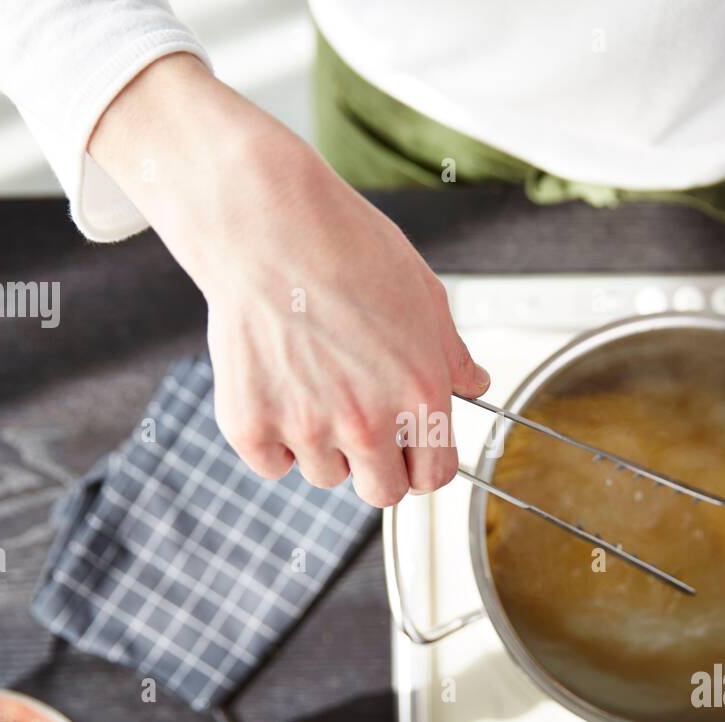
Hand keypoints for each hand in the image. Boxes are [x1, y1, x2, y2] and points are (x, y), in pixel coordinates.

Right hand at [89, 54, 488, 506]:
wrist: (269, 224)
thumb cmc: (345, 247)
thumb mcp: (423, 296)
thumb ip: (450, 353)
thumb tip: (472, 383)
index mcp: (420, 396)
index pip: (435, 476)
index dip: (424, 466)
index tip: (412, 455)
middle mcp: (367, 422)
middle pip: (383, 493)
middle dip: (379, 468)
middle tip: (362, 428)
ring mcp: (306, 428)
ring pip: (325, 476)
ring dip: (324, 446)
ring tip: (314, 385)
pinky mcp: (251, 425)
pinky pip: (272, 464)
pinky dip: (274, 438)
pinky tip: (278, 390)